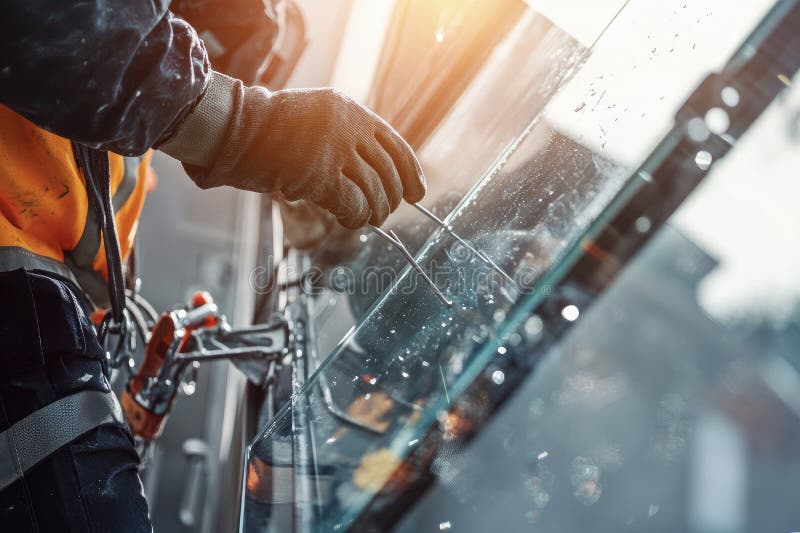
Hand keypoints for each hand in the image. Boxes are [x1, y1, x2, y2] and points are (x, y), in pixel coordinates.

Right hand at [160, 72, 425, 227]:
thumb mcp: (316, 120)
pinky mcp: (320, 174)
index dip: (411, 172)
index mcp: (350, 111)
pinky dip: (356, 217)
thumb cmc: (269, 131)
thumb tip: (376, 175)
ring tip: (367, 219)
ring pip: (374, 191)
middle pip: (388, 171)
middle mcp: (348, 127)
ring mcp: (334, 150)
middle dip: (391, 198)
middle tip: (383, 212)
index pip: (395, 144)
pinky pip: (353, 205)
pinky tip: (351, 220)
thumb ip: (346, 138)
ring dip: (374, 211)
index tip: (417, 193)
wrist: (234, 129)